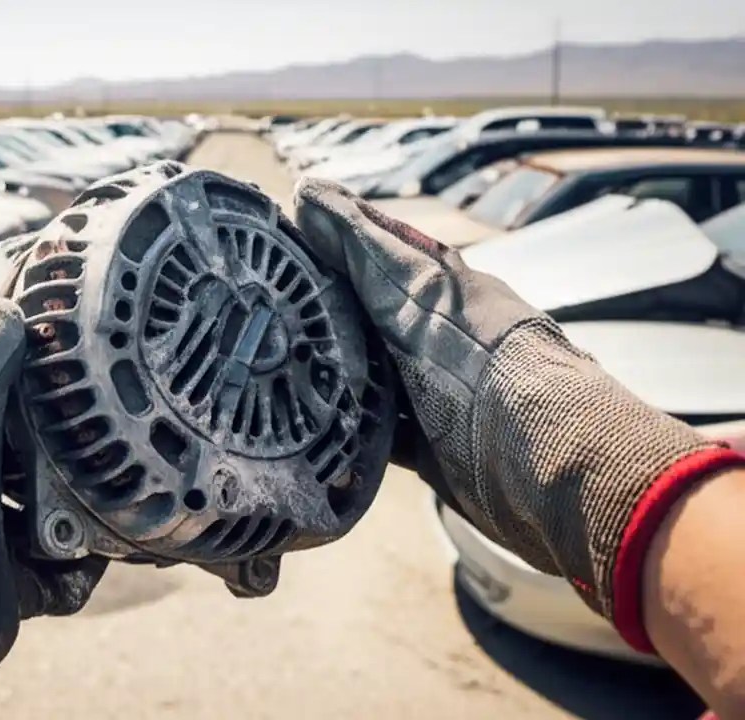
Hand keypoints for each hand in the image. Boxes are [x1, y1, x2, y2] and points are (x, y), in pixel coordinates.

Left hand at [0, 299, 104, 719]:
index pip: (0, 398)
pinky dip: (81, 570)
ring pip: (54, 515)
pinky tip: (95, 555)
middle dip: (74, 452)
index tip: (83, 372)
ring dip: (86, 512)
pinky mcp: (9, 587)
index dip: (39, 384)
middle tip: (118, 439)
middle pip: (36, 457)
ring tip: (121, 497)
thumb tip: (2, 306)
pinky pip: (63, 575)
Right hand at [293, 178, 741, 650]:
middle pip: (358, 314)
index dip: (324, 241)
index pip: (369, 252)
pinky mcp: (426, 450)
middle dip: (311, 307)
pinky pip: (368, 434)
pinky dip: (340, 431)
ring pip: (358, 372)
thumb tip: (312, 196)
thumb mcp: (420, 293)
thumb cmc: (489, 366)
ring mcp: (428, 395)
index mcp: (437, 291)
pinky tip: (304, 426)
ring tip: (263, 358)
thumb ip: (366, 252)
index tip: (274, 231)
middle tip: (252, 297)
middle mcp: (430, 339)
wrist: (551, 465)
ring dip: (321, 370)